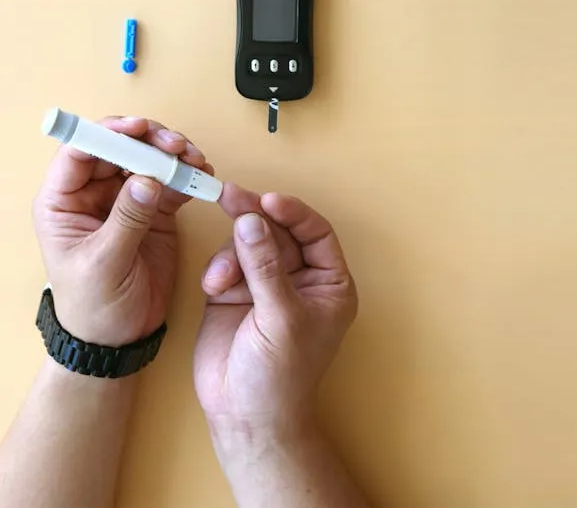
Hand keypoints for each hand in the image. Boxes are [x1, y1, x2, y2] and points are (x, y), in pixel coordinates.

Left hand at [33, 116, 211, 345]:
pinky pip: (172, 182)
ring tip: (195, 159)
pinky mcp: (156, 212)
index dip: (108, 133)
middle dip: (150, 140)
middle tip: (176, 146)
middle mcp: (94, 195)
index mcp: (64, 203)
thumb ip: (126, 219)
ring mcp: (127, 201)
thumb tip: (147, 179)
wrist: (118, 338)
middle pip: (120, 148)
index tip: (138, 129)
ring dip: (173, 154)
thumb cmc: (93, 306)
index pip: (80, 152)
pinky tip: (202, 174)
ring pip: (148, 160)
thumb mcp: (104, 263)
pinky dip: (189, 175)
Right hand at [194, 185, 357, 440]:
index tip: (268, 201)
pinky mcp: (234, 291)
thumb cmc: (281, 375)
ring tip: (220, 279)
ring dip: (233, 252)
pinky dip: (218, 268)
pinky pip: (226, 261)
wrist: (244, 415)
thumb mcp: (281, 318)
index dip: (294, 213)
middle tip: (229, 195)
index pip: (316, 233)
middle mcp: (299, 278)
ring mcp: (265, 283)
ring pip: (249, 242)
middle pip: (279, 231)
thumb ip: (266, 267)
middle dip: (255, 217)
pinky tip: (214, 286)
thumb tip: (251, 220)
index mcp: (329, 283)